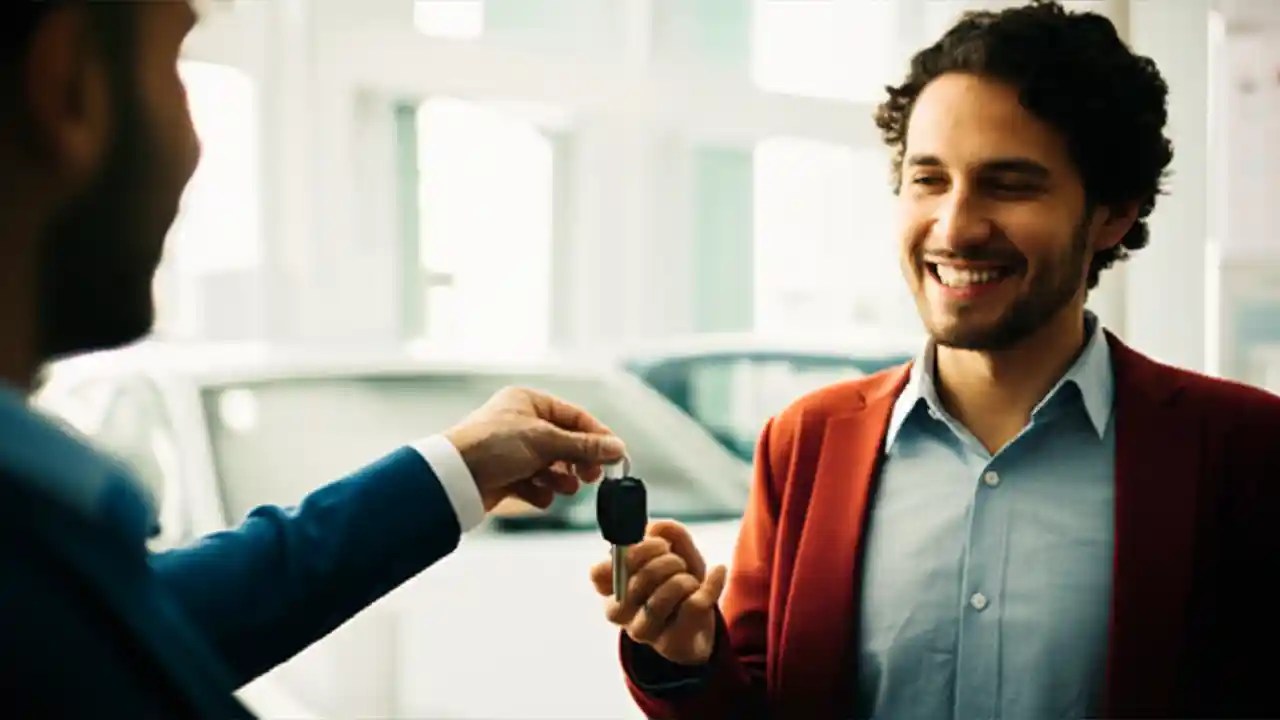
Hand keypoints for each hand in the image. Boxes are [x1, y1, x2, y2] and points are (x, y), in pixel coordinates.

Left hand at [444, 386, 625, 511]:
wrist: (453, 478)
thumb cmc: (491, 446)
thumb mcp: (544, 441)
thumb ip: (583, 445)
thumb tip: (617, 448)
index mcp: (529, 402)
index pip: (575, 417)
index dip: (597, 437)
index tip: (616, 456)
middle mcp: (522, 423)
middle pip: (566, 443)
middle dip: (578, 462)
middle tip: (591, 477)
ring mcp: (513, 450)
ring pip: (552, 466)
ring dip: (560, 479)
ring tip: (561, 487)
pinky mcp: (506, 475)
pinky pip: (535, 484)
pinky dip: (539, 491)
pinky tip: (536, 494)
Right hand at [590, 520, 727, 665]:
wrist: (697, 626)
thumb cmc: (676, 583)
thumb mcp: (675, 552)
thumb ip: (667, 533)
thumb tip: (656, 528)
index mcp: (612, 587)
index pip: (600, 573)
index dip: (633, 552)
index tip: (657, 545)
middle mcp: (622, 613)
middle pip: (639, 580)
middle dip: (667, 561)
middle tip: (677, 562)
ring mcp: (644, 632)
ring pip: (662, 598)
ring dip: (684, 579)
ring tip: (690, 579)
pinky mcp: (671, 643)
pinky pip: (692, 607)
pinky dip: (711, 584)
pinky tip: (718, 572)